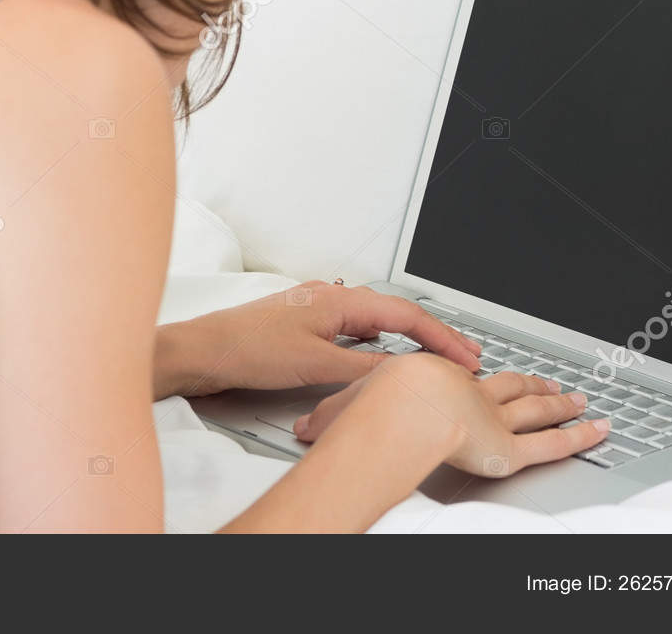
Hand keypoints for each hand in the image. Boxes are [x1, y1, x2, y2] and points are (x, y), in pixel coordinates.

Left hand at [155, 281, 481, 397]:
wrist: (204, 350)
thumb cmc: (248, 349)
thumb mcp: (315, 365)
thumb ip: (361, 369)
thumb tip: (400, 373)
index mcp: (340, 300)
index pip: (406, 316)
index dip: (442, 338)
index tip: (467, 356)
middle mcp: (331, 298)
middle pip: (396, 313)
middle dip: (433, 335)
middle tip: (464, 355)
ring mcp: (317, 308)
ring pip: (376, 319)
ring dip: (406, 336)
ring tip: (431, 353)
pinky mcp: (304, 324)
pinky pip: (354, 327)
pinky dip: (377, 339)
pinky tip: (376, 349)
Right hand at [294, 355, 609, 476]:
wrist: (398, 411)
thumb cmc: (371, 408)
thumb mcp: (341, 409)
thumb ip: (332, 419)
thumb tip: (309, 427)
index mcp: (431, 379)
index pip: (455, 377)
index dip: (468, 374)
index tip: (477, 370)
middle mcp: (469, 392)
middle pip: (506, 385)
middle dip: (528, 381)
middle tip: (546, 378)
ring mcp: (494, 418)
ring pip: (534, 408)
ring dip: (559, 402)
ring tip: (577, 398)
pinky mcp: (511, 448)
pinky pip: (553, 444)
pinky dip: (579, 436)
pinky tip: (599, 430)